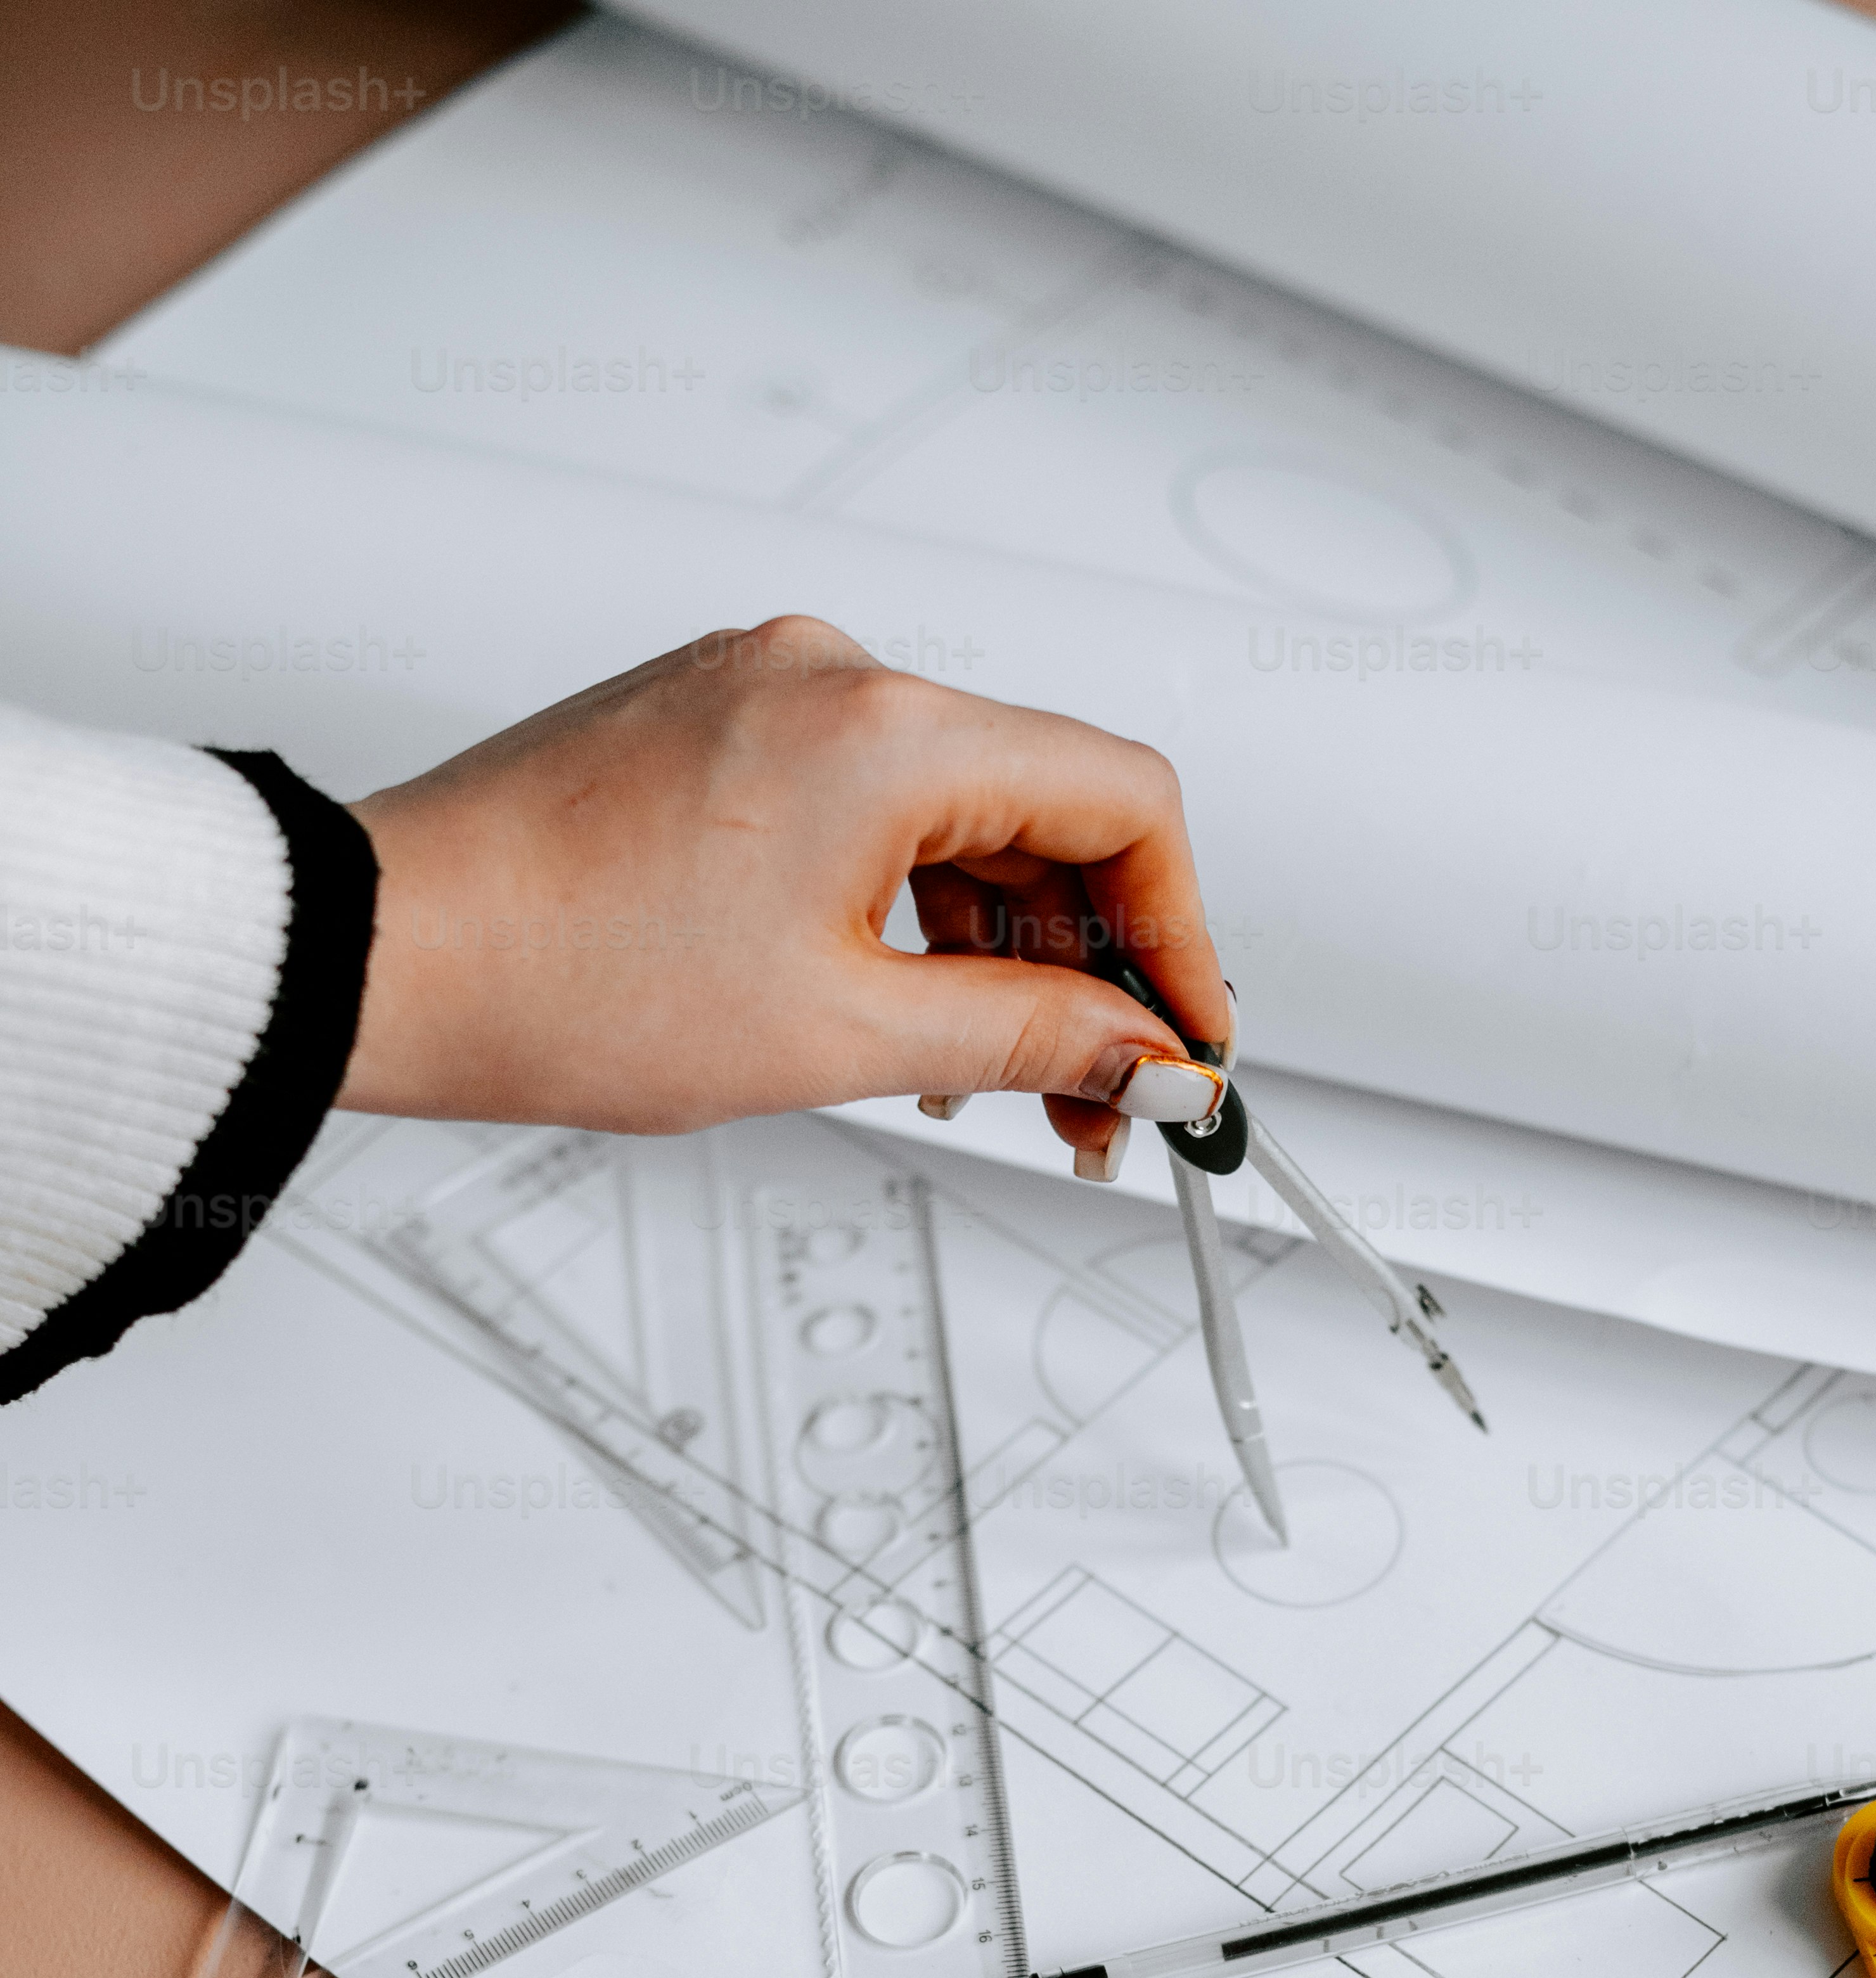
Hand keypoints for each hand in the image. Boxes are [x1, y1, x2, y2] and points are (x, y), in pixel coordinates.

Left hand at [338, 615, 1229, 1158]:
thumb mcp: (843, 1035)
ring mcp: (767, 691)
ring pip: (956, 814)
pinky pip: (867, 806)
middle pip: (1044, 806)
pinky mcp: (715, 725)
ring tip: (996, 1085)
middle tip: (1104, 1101)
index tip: (1186, 1042)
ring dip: (1001, 949)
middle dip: (1092, 963)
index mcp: (885, 727)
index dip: (1182, 933)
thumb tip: (1150, 1053)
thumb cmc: (570, 978)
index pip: (1122, 799)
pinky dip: (910, 908)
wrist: (387, 951)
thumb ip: (1030, 1038)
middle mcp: (834, 676)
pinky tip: (906, 1012)